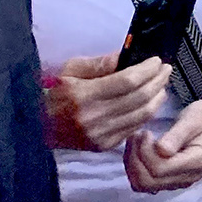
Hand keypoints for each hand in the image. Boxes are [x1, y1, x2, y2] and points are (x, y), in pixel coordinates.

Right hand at [44, 54, 170, 151]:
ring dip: (158, 97)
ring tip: (162, 84)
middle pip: (140, 97)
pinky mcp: (103, 145)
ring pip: (142, 114)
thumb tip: (126, 56)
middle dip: (158, 81)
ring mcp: (99, 134)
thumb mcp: (70, 70)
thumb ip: (100, 63)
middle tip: (165, 69)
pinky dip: (147, 113)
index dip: (147, 69)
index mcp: (82, 95)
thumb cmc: (53, 94)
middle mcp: (92, 117)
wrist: (36, 126)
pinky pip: (135, 127)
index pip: (127, 81)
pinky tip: (150, 102)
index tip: (157, 61)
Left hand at [124, 90, 201, 193]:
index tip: (145, 133)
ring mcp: (179, 182)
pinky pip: (144, 183)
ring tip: (135, 143)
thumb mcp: (191, 120)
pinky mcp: (169, 181)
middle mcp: (189, 177)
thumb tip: (161, 150)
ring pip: (143, 185)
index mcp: (197, 162)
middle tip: (136, 137)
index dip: (145, 153)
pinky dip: (135, 169)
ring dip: (132, 165)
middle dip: (135, 159)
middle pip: (149, 181)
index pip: (160, 169)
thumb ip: (176, 136)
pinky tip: (138, 151)